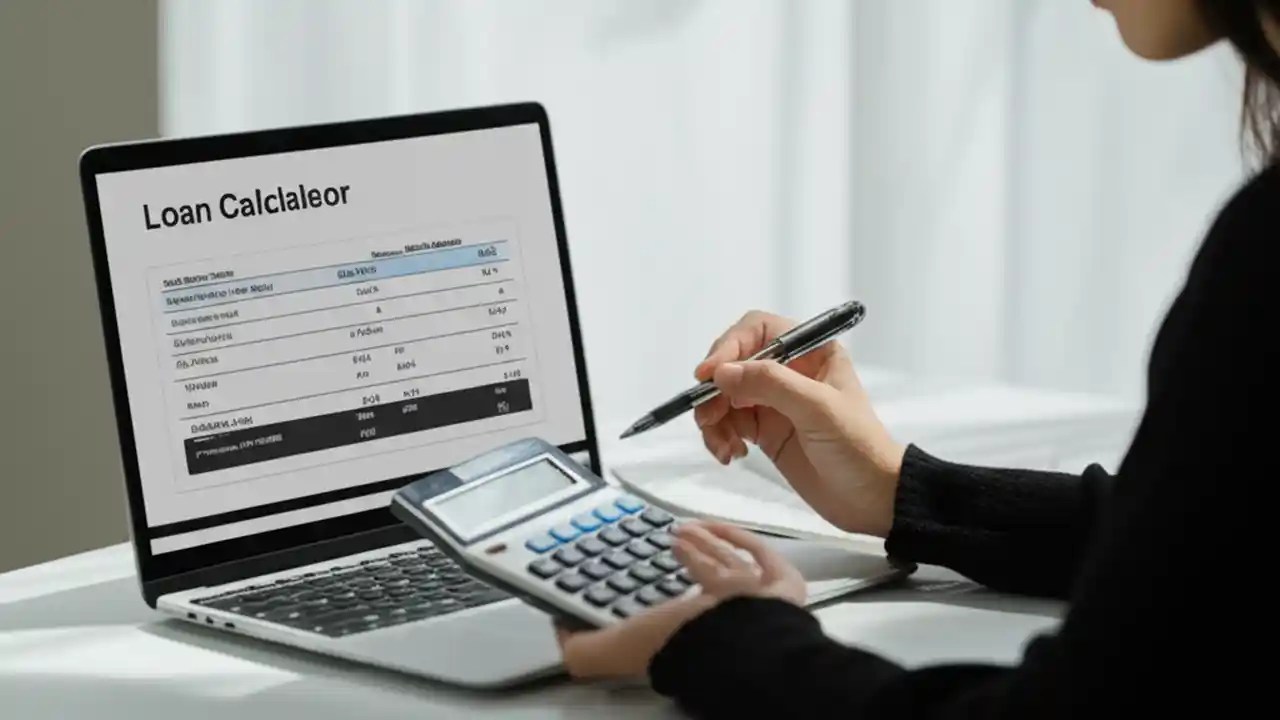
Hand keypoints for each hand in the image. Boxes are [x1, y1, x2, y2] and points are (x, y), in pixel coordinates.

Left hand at [555, 520, 805, 679]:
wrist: (739, 636)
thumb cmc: (687, 644)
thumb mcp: (616, 644)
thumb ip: (583, 645)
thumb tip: (558, 629)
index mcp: (687, 638)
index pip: (668, 609)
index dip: (651, 580)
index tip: (639, 559)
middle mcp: (723, 623)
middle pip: (703, 582)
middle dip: (686, 556)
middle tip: (670, 537)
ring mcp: (756, 603)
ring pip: (730, 567)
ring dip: (707, 545)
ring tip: (686, 529)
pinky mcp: (784, 586)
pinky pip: (763, 557)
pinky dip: (739, 539)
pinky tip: (716, 527)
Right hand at [694, 310, 904, 536]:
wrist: (872, 500)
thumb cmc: (860, 449)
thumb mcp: (818, 409)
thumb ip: (770, 384)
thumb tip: (722, 372)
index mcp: (811, 352)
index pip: (757, 332)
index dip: (729, 347)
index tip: (709, 374)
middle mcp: (790, 372)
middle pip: (733, 363)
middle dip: (715, 389)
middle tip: (708, 415)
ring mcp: (775, 402)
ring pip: (725, 395)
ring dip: (713, 417)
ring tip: (722, 444)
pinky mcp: (765, 431)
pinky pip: (728, 423)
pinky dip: (719, 436)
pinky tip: (730, 453)